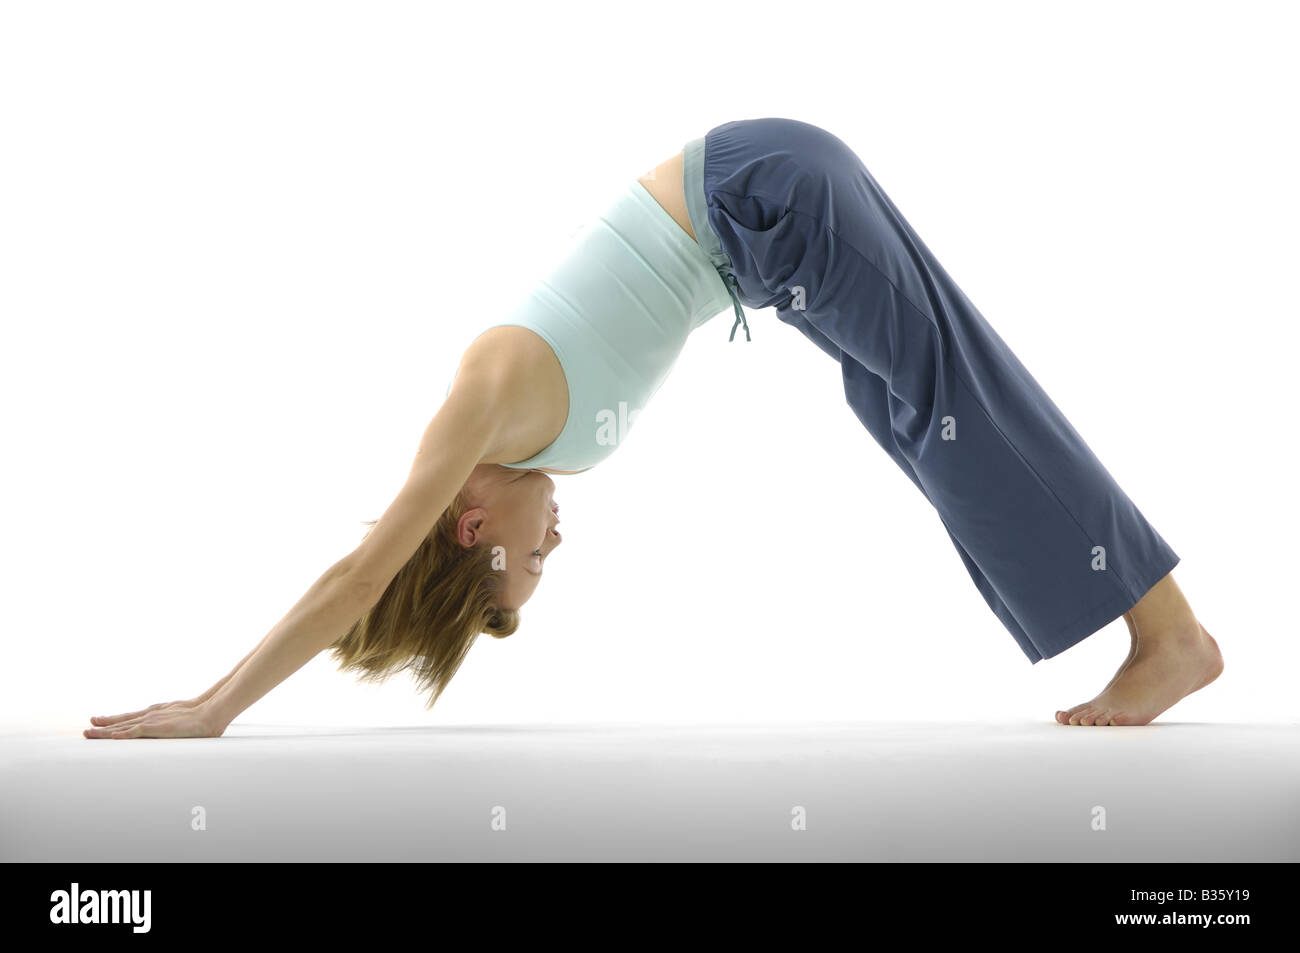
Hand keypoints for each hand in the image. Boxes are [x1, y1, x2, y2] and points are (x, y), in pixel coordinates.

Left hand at [84, 699, 225, 738]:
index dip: (114, 719)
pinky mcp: (157, 727)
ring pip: (123, 726)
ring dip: (105, 731)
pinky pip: (136, 732)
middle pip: (121, 721)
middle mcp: (149, 715)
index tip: (99, 720)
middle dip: (103, 725)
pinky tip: (113, 736)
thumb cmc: (201, 715)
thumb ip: (172, 723)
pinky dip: (123, 734)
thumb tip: (172, 727)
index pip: (130, 717)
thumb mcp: (181, 718)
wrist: (210, 711)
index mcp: (155, 714)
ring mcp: (152, 720)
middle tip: (87, 727)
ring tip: (89, 732)